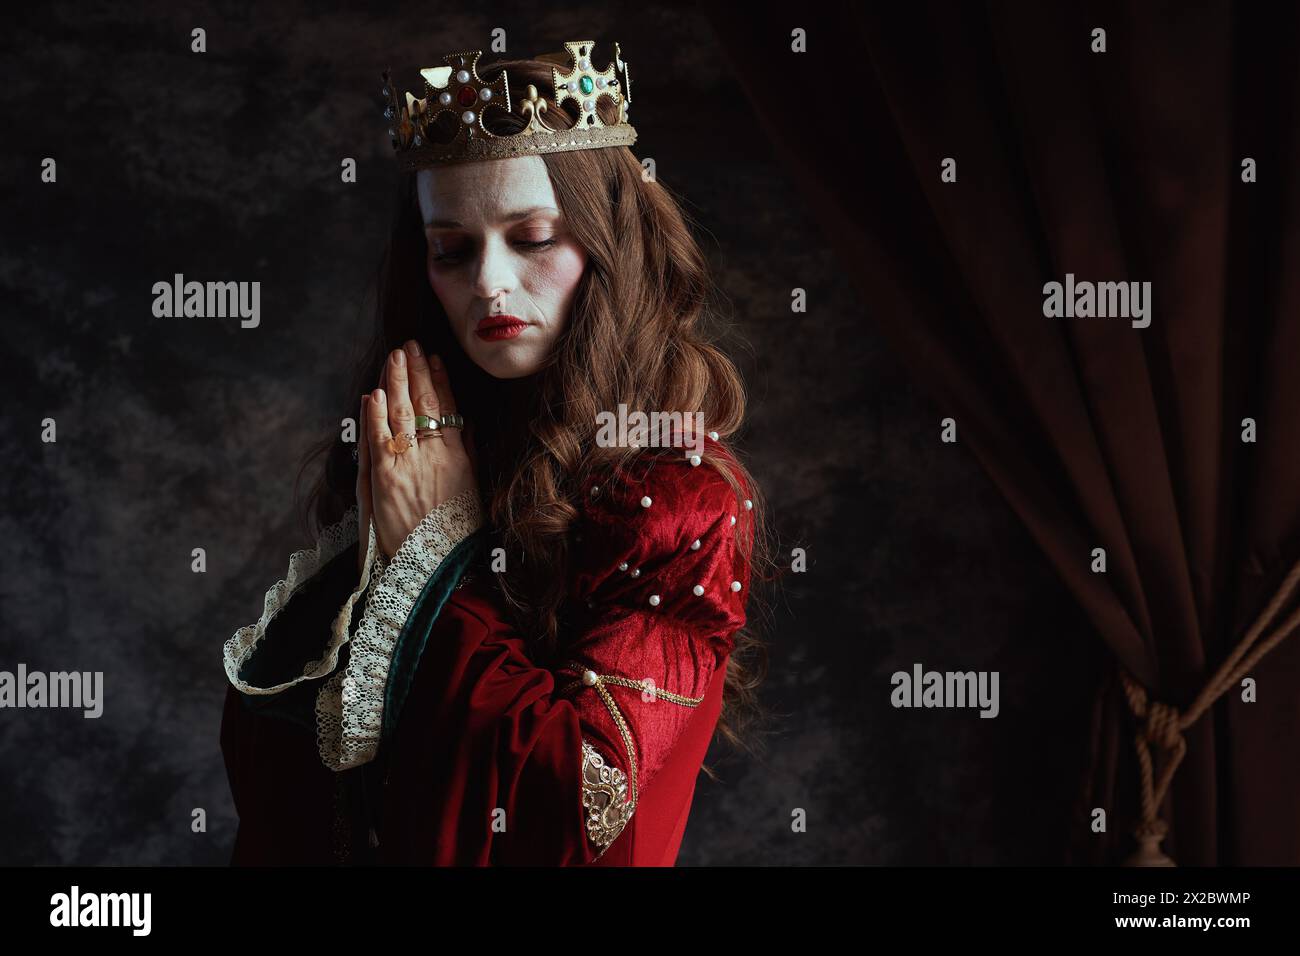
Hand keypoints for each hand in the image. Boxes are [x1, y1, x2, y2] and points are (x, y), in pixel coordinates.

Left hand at [356, 340, 479, 564]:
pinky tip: (373, 393)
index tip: (436, 358)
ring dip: (395, 382)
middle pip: (425, 403)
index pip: (449, 408)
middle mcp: (435, 455)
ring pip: (401, 414)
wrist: (435, 565)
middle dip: (416, 371)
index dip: (441, 381)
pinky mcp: (385, 479)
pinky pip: (379, 438)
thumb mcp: (474, 490)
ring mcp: (409, 465)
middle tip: (410, 346)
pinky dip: (375, 414)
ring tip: (393, 357)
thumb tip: (468, 426)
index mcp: (459, 457)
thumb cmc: (456, 533)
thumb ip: (470, 455)